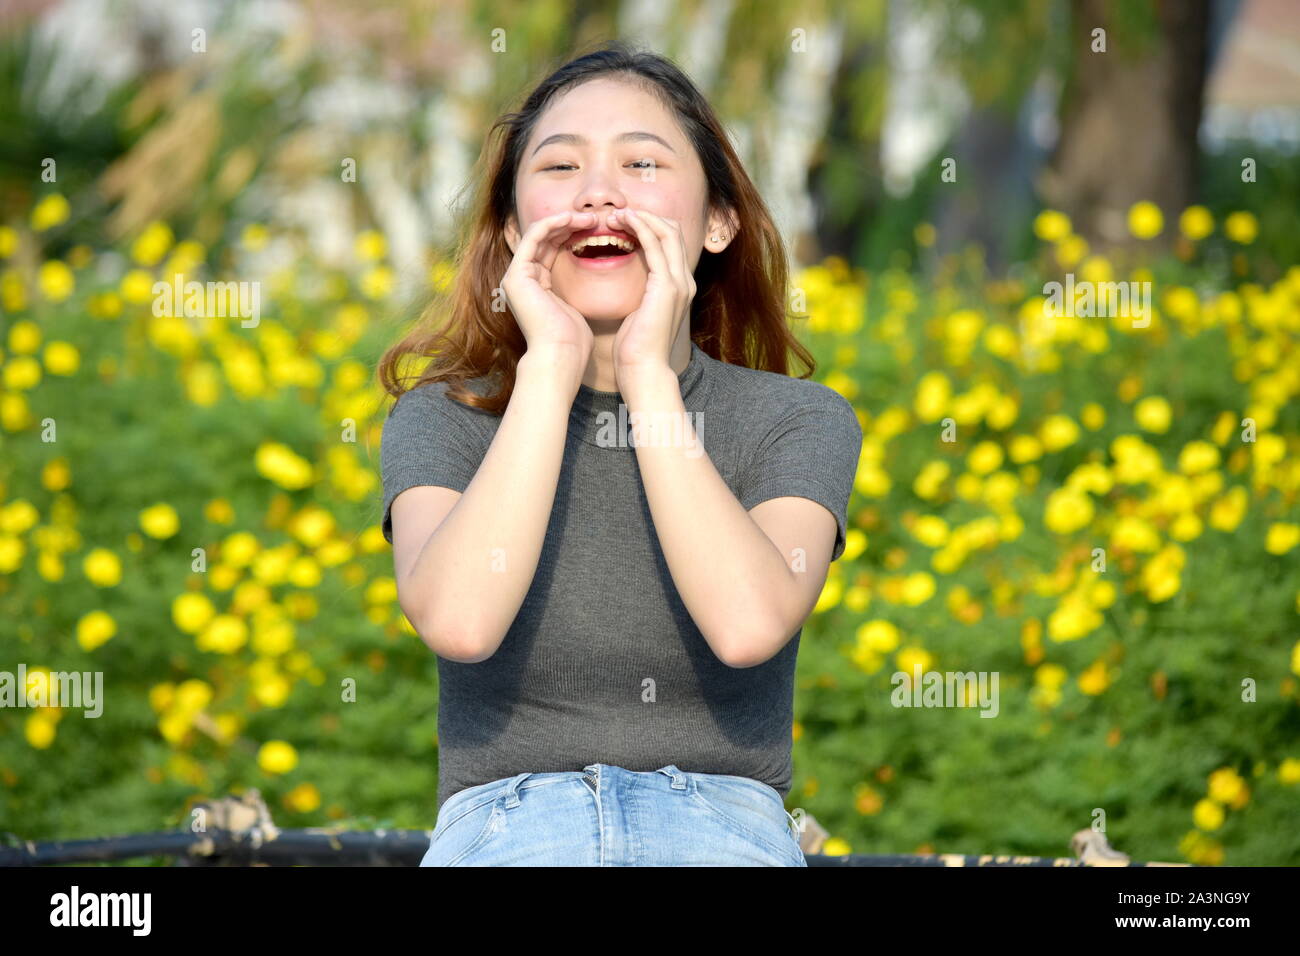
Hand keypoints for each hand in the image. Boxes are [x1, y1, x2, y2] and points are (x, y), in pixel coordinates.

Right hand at [500, 210, 596, 390]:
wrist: (561, 355)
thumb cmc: (573, 340)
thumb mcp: (575, 306)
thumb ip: (573, 289)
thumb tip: (592, 279)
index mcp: (534, 288)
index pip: (551, 251)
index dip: (572, 236)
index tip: (598, 230)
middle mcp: (522, 280)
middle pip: (544, 240)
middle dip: (570, 225)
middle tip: (595, 219)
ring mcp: (515, 276)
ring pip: (539, 234)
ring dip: (564, 221)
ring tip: (590, 218)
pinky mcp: (516, 273)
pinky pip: (534, 236)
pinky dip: (554, 224)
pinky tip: (574, 219)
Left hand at [609, 208, 695, 393]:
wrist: (644, 370)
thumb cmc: (636, 349)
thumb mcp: (639, 314)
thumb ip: (640, 295)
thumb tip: (628, 285)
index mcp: (678, 287)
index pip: (670, 244)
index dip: (648, 227)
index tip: (622, 223)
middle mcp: (684, 281)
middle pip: (673, 231)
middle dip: (646, 216)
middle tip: (618, 213)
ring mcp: (678, 283)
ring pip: (666, 232)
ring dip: (641, 218)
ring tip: (616, 214)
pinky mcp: (666, 286)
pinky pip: (655, 246)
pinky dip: (639, 229)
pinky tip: (621, 223)